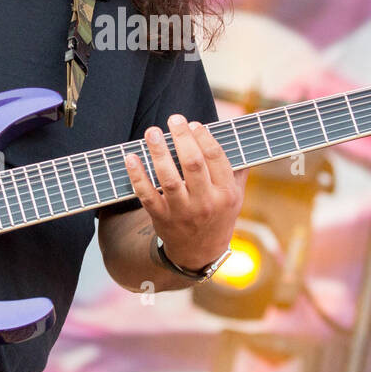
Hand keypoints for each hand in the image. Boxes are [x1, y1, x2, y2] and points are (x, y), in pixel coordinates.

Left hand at [123, 115, 247, 271]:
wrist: (200, 252)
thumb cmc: (218, 215)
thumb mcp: (236, 196)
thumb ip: (238, 168)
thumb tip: (239, 135)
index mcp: (226, 193)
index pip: (216, 159)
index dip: (204, 138)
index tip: (194, 124)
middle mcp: (205, 203)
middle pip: (192, 164)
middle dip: (182, 138)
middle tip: (174, 119)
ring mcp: (182, 211)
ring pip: (169, 178)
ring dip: (158, 153)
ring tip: (152, 132)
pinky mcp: (162, 218)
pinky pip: (147, 195)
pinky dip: (137, 177)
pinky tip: (131, 158)